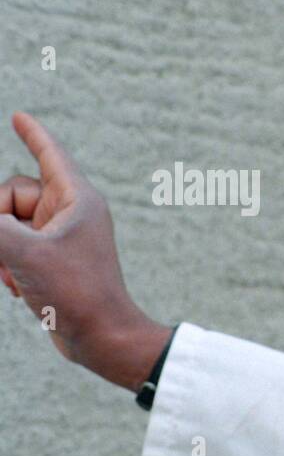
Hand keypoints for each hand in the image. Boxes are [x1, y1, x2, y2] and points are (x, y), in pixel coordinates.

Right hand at [0, 112, 171, 390]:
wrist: (101, 338)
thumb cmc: (74, 292)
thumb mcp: (20, 252)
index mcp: (76, 200)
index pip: (50, 155)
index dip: (33, 134)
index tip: (20, 116)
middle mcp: (71, 213)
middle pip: (12, 194)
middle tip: (3, 252)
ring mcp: (62, 237)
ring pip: (7, 224)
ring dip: (0, 249)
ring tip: (13, 277)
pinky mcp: (53, 260)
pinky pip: (14, 249)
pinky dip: (8, 265)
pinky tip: (19, 289)